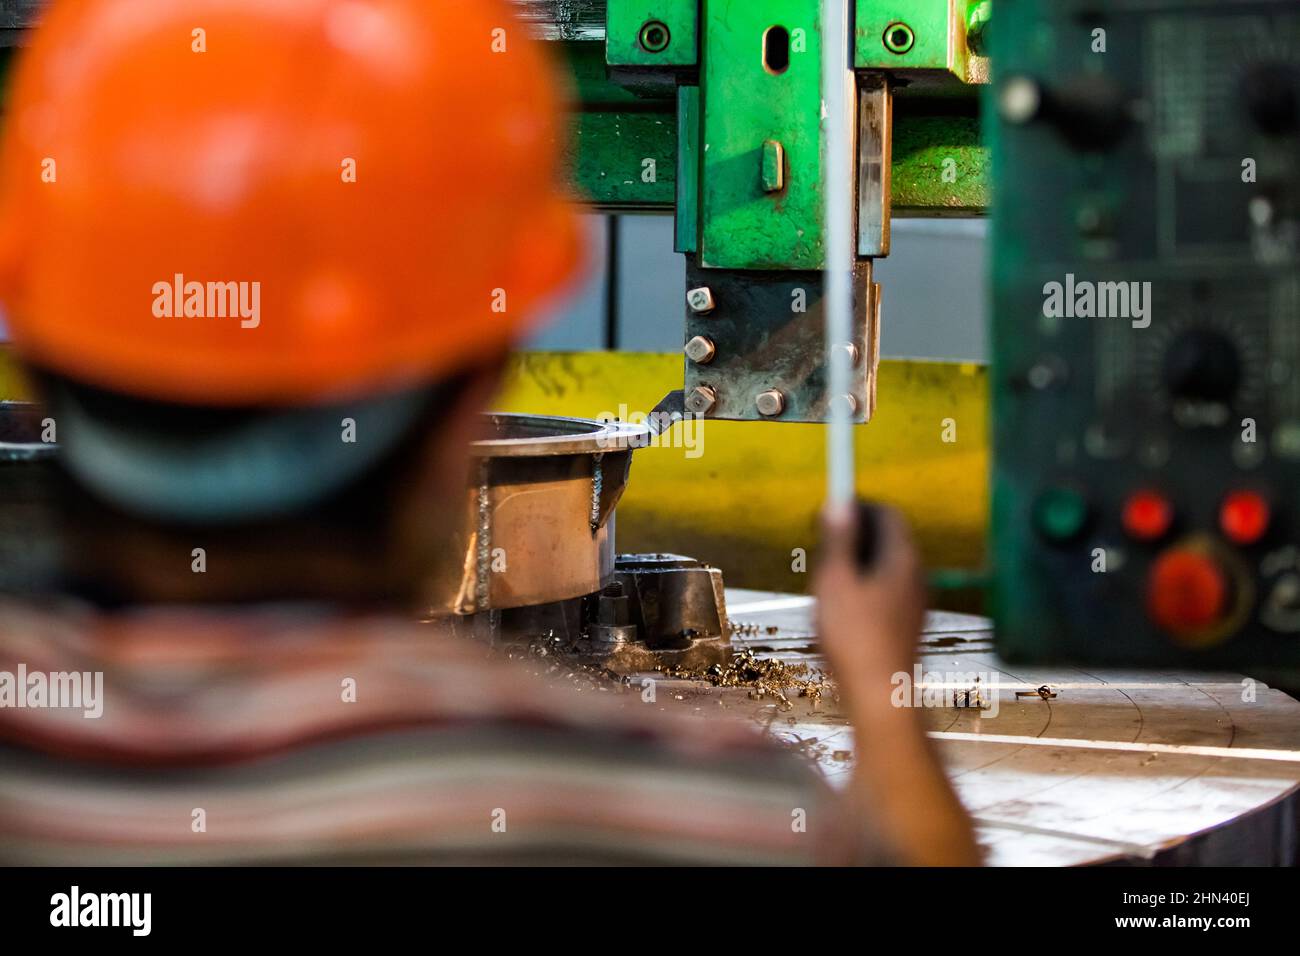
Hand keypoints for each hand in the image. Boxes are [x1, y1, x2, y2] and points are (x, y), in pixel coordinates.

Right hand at [814, 499, 979, 865]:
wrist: (879, 696)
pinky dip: (864, 590)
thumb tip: (840, 504)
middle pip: (888, 540)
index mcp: (903, 559)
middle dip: (855, 537)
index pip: (888, 513)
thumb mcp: (835, 581)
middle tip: (823, 548)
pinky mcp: (908, 626)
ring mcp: (916, 603)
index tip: (833, 511)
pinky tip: (842, 614)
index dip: (860, 506)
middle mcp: (917, 577)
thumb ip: (838, 540)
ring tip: (827, 583)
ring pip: (886, 568)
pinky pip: (886, 593)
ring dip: (858, 566)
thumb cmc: (855, 638)